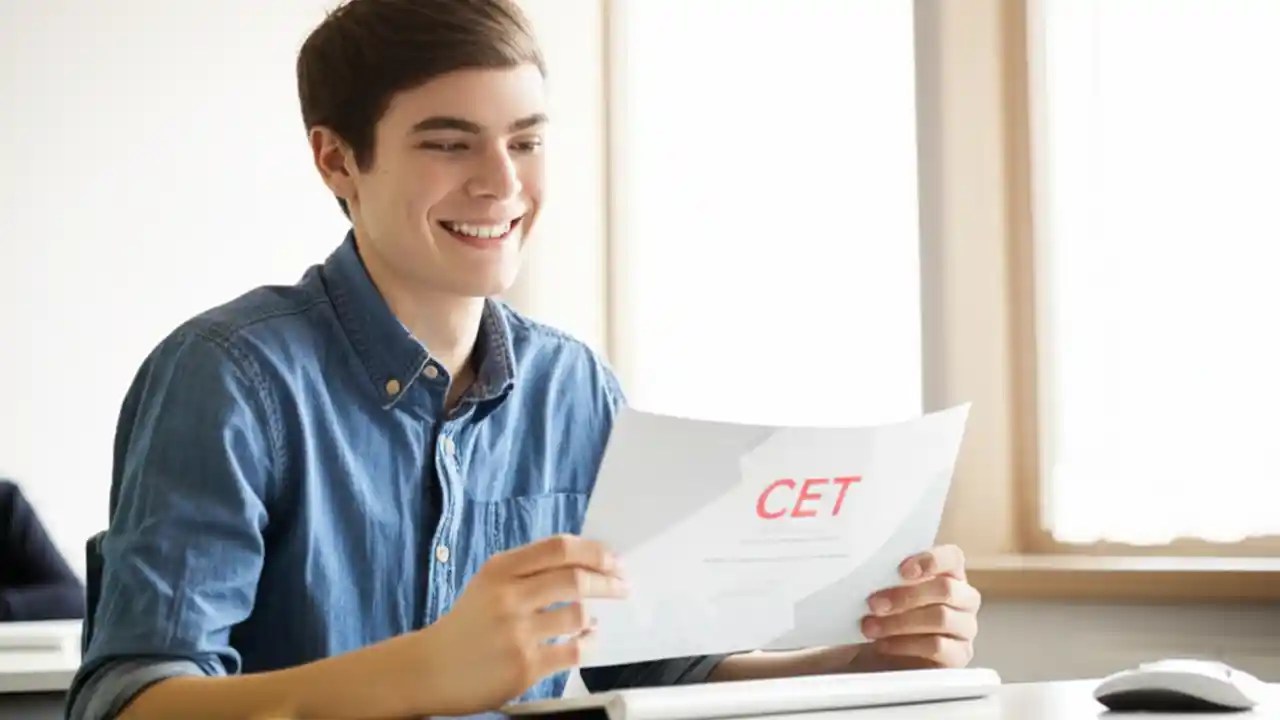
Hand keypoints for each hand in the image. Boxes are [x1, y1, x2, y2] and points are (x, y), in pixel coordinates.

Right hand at [415, 534, 627, 713]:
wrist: (430, 669)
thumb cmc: (468, 624)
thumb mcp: (489, 583)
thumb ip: (528, 569)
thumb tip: (584, 561)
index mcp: (500, 570)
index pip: (559, 548)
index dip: (594, 551)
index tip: (613, 560)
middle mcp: (508, 597)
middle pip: (575, 579)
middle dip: (608, 581)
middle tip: (622, 585)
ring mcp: (517, 634)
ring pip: (578, 615)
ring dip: (593, 615)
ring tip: (592, 618)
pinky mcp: (525, 667)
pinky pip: (574, 650)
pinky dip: (589, 642)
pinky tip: (586, 639)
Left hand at [852, 545, 980, 670]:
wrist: (878, 658)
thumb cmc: (884, 616)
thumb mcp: (883, 593)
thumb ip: (886, 578)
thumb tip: (870, 570)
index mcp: (949, 574)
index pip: (952, 558)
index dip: (931, 560)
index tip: (902, 571)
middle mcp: (964, 599)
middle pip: (947, 589)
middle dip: (906, 596)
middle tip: (873, 603)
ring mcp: (965, 628)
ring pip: (941, 618)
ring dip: (900, 622)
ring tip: (871, 627)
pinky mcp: (959, 656)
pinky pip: (937, 647)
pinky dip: (906, 645)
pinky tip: (884, 644)